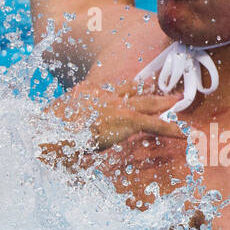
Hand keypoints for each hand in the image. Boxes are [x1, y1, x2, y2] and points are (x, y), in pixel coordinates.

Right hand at [47, 79, 186, 150]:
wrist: (49, 128)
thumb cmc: (45, 130)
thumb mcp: (53, 125)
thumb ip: (63, 129)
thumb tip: (57, 142)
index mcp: (86, 94)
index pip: (110, 91)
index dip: (125, 92)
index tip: (134, 88)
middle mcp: (103, 95)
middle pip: (132, 91)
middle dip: (149, 90)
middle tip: (162, 88)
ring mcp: (116, 105)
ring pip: (147, 103)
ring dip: (165, 103)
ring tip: (180, 101)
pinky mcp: (126, 119)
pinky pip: (155, 124)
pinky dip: (170, 128)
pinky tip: (183, 134)